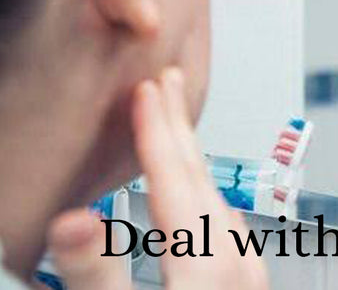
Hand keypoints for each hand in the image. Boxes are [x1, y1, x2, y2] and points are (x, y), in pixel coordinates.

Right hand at [47, 68, 268, 289]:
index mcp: (208, 268)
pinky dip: (206, 200)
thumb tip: (76, 220)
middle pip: (203, 183)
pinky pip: (228, 232)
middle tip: (168, 80)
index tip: (146, 88)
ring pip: (219, 204)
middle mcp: (238, 268)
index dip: (156, 131)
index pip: (175, 182)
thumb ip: (98, 274)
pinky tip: (200, 198)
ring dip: (193, 160)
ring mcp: (248, 282)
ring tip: (176, 126)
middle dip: (180, 128)